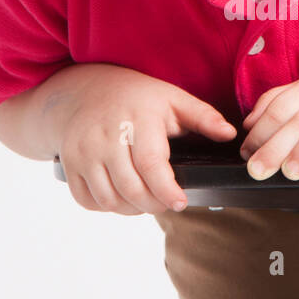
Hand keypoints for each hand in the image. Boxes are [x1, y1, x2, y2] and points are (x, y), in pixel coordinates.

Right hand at [53, 65, 236, 214]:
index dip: (167, 190)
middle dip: (154, 204)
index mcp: (137, 119)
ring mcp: (83, 151)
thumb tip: (230, 134)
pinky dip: (107, 207)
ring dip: (131, 209)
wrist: (82, 90)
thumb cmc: (135, 97)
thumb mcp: (172, 99)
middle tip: (167, 202)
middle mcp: (105, 136)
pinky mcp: (69, 164)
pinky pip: (87, 200)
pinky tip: (122, 196)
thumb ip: (203, 117)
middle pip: (131, 188)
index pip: (151, 165)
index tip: (180, 202)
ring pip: (109, 199)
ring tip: (146, 200)